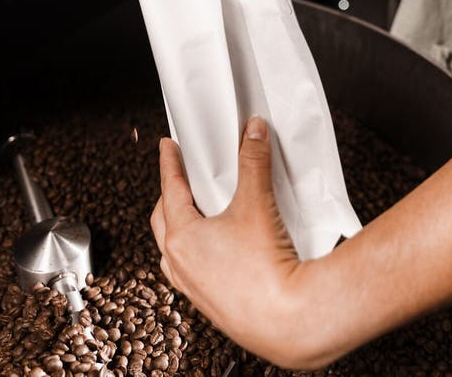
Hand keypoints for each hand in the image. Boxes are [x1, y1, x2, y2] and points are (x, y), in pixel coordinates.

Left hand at [151, 116, 309, 367]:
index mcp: (182, 238)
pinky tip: (218, 248)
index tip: (168, 147)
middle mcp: (181, 264)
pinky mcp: (212, 304)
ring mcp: (194, 288)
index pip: (169, 190)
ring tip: (198, 212)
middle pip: (164, 220)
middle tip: (181, 176)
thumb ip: (253, 161)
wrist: (287, 320)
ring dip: (180, 227)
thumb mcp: (257, 202)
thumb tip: (253, 131)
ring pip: (175, 250)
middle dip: (171, 195)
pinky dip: (197, 253)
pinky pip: (193, 272)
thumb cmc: (264, 268)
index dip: (169, 163)